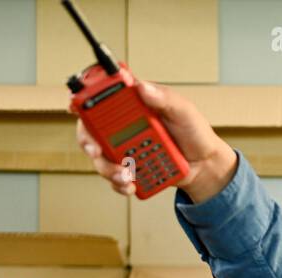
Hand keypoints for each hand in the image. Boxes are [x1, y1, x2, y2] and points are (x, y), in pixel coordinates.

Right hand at [76, 81, 237, 202]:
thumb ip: (164, 98)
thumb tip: (142, 87)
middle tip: (96, 152)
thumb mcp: (183, 110)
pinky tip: (130, 186)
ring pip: (100, 158)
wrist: (204, 165)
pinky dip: (119, 184)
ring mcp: (124, 148)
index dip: (84, 100)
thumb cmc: (195, 132)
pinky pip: (114, 177)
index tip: (77, 108)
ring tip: (126, 176)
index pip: (101, 98)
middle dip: (88, 143)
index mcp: (133, 104)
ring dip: (107, 169)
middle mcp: (122, 126)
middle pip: (91, 130)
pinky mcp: (129, 168)